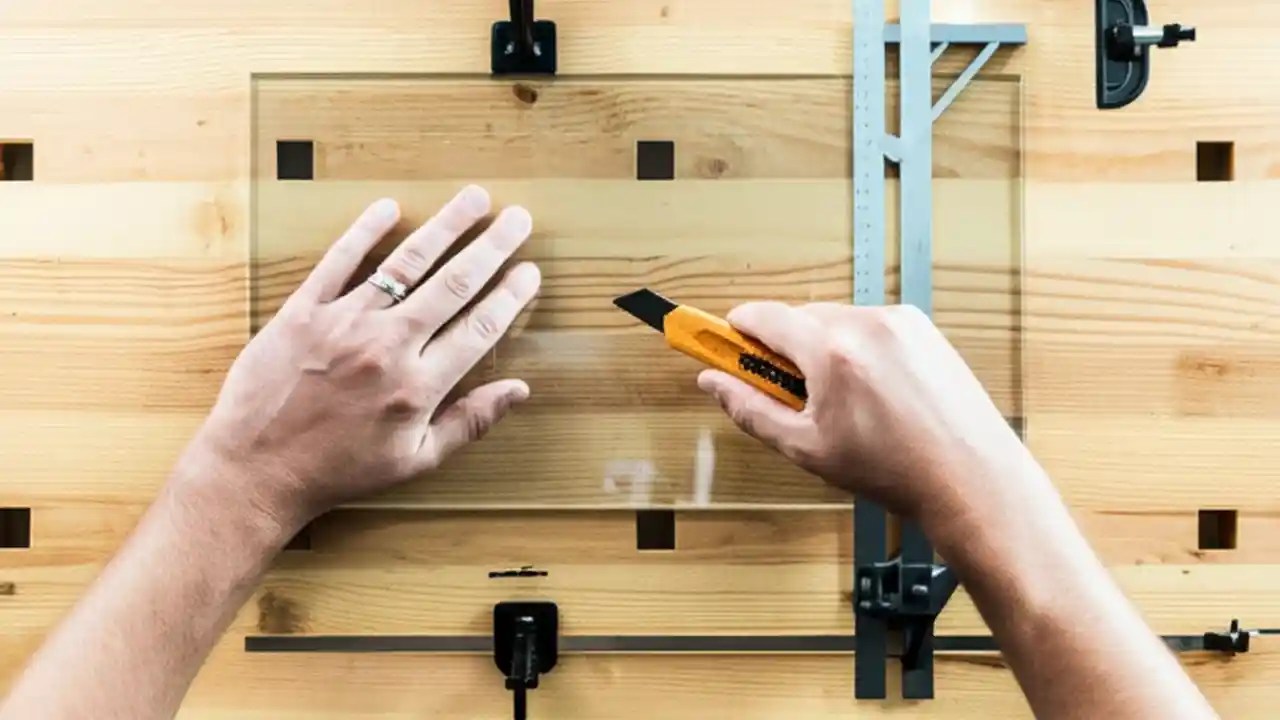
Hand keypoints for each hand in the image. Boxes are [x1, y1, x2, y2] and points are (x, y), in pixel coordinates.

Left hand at [178, 186, 539, 535]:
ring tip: (475, 198)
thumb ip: (470, 423)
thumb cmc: (340, 471)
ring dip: (445, 227)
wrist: (256, 469)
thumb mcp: (415, 462)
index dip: (510, 296)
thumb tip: (519, 391)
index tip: (530, 271)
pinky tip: (390, 207)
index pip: (479, 328)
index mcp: (419, 386)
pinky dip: (366, 231)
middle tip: (519, 218)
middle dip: (491, 248)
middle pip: (453, 285)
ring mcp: (344, 323)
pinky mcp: (303, 311)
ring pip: (406, 264)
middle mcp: (387, 347)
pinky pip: (340, 261)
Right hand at [696, 302, 1024, 519]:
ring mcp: (900, 321)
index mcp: (832, 350)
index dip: (735, 332)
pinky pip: (870, 326)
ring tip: (840, 401)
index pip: (763, 317)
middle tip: (787, 393)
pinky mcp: (923, 327)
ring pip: (835, 321)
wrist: (969, 478)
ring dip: (821, 349)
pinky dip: (857, 349)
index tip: (721, 345)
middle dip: (783, 350)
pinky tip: (871, 393)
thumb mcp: (806, 447)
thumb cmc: (893, 469)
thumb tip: (713, 383)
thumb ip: (750, 409)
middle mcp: (867, 323)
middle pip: (798, 318)